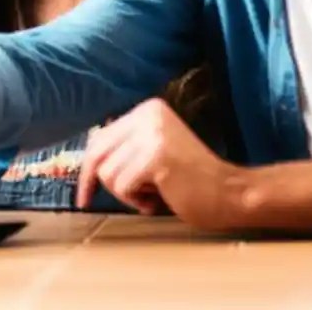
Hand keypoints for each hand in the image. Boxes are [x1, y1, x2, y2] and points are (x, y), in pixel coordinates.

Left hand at [77, 98, 243, 229]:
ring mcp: (152, 134)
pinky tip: (157, 199)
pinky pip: (122, 185)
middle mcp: (148, 114)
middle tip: (88, 202)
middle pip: (97, 153)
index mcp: (148, 109)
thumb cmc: (189, 180)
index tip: (83, 191)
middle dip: (92, 182)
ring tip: (151, 194)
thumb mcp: (153, 151)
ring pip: (107, 173)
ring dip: (125, 194)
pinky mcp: (156, 156)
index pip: (100, 137)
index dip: (88, 167)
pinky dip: (135, 200)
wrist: (228, 193)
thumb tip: (89, 149)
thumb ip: (126, 146)